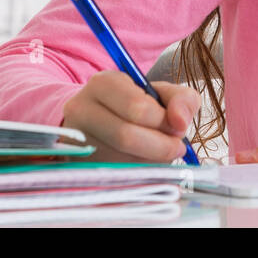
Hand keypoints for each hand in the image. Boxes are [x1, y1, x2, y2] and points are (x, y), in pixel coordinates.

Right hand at [61, 74, 200, 163]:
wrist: (101, 121)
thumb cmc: (138, 105)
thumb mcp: (163, 94)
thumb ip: (182, 100)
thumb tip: (180, 123)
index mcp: (103, 83)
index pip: (137, 107)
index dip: (163, 122)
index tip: (176, 127)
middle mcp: (80, 108)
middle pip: (125, 136)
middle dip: (159, 146)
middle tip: (176, 147)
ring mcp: (74, 138)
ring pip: (117, 159)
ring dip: (148, 161)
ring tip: (158, 153)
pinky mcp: (75, 163)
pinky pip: (110, 175)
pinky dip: (133, 173)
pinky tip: (141, 163)